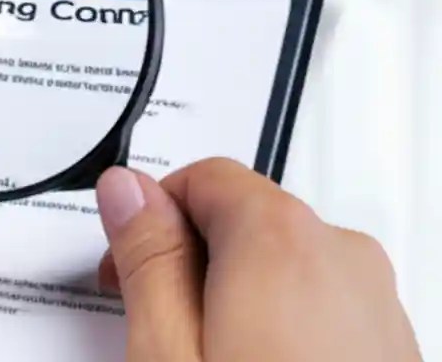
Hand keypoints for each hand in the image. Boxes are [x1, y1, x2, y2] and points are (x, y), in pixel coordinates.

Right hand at [94, 158, 420, 360]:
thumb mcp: (166, 350)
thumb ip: (148, 259)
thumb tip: (126, 191)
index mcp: (281, 240)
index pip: (201, 175)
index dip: (148, 216)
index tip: (126, 263)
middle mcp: (343, 257)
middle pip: (245, 218)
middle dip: (190, 257)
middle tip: (152, 318)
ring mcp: (378, 304)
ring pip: (286, 266)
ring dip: (236, 295)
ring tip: (201, 356)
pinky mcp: (393, 345)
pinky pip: (325, 307)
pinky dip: (283, 328)